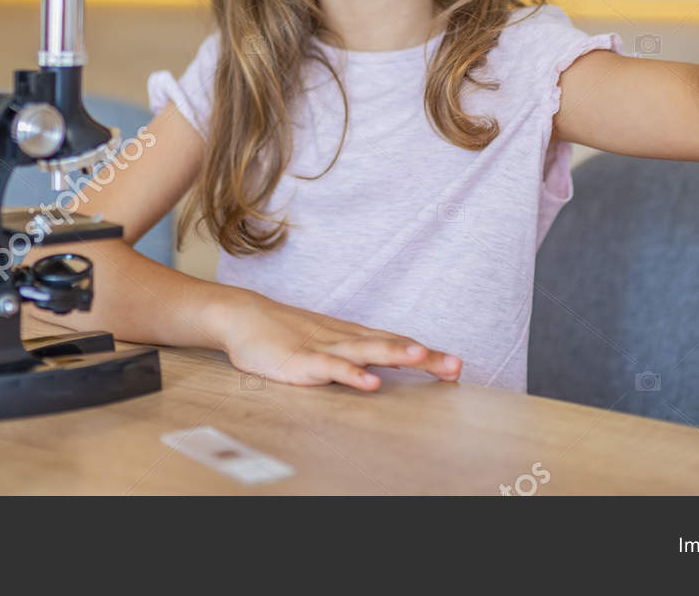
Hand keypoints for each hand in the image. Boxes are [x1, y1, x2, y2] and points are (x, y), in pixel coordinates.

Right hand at [211, 292, 461, 390]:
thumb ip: (350, 355)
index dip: (427, 356)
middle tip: (456, 365)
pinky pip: (331, 368)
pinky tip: (371, 382)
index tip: (456, 366)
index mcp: (351, 336)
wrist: (242, 316)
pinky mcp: (302, 361)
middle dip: (424, 357)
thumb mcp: (323, 343)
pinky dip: (352, 374)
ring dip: (394, 353)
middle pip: (390, 345)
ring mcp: (324, 348)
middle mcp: (344, 339)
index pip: (396, 344)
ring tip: (421, 358)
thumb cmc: (283, 332)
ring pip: (366, 350)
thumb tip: (379, 365)